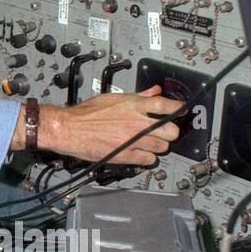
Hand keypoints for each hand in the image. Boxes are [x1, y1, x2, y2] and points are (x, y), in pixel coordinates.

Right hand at [14, 85, 182, 166]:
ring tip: (148, 143)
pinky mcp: (126, 155)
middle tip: (163, 132)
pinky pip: (149, 160)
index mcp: (133, 105)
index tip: (181, 110)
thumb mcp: (113, 98)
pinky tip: (140, 153)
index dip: (178, 108)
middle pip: (171, 130)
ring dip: (158, 146)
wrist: (69, 129)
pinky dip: (147, 158)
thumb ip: (137, 96)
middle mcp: (136, 123)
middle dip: (169, 132)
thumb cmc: (86, 113)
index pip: (166, 105)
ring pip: (163, 147)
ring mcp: (133, 141)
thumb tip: (154, 91)